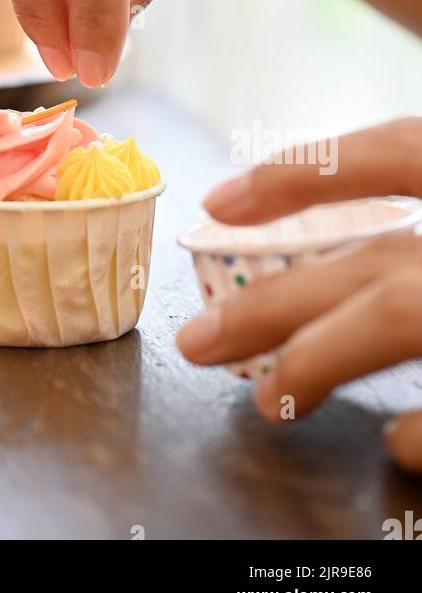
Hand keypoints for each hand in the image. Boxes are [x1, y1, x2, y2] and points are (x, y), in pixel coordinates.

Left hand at [176, 118, 421, 472]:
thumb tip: (372, 242)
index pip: (398, 149)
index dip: (308, 170)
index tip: (218, 201)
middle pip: (375, 259)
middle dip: (274, 301)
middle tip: (195, 341)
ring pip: (395, 317)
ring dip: (318, 359)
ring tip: (266, 399)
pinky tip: (395, 443)